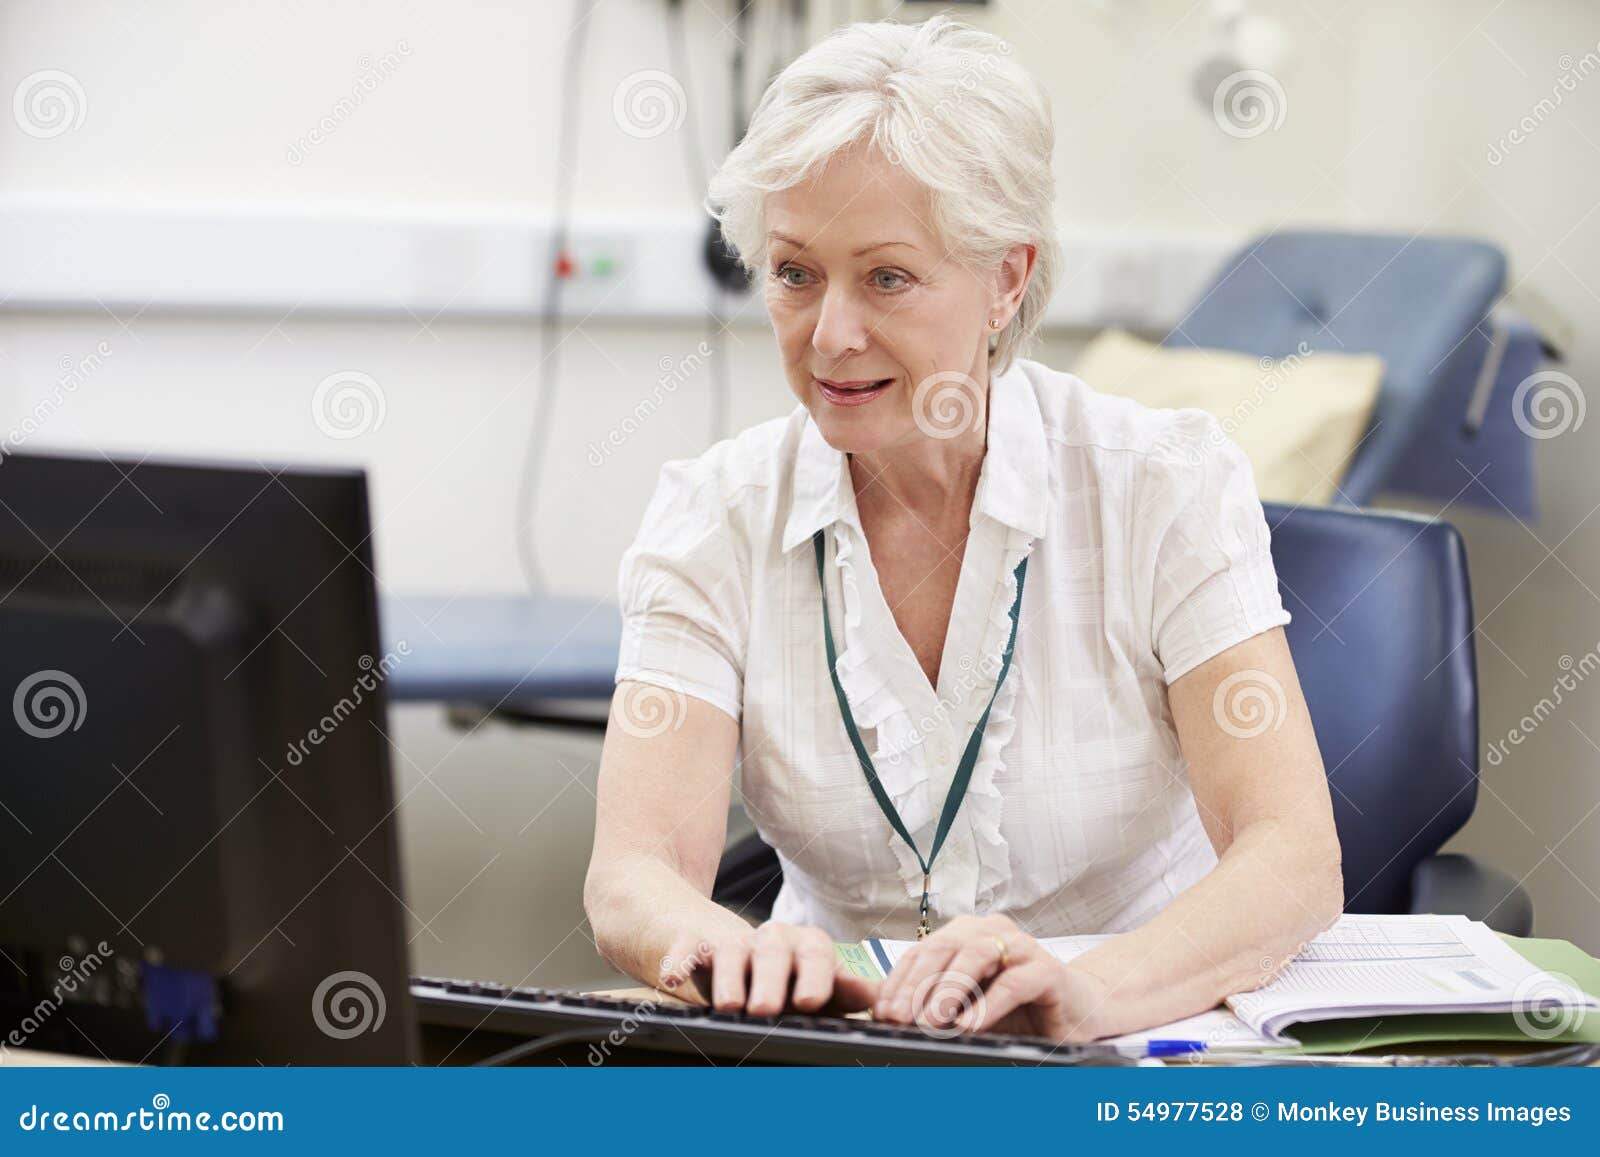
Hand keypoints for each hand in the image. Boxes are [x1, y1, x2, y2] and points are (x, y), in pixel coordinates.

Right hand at [657, 922, 880, 1016]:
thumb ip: (840, 992)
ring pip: (732, 951)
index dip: (817, 975)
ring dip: (731, 978)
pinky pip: (685, 948)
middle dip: (772, 979)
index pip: (816, 952)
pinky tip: (674, 978)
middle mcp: (767, 940)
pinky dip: (680, 961)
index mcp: (801, 948)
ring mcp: (727, 941)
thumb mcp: (805, 983)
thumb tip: (879, 999)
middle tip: (768, 1008)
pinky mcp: (690, 943)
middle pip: (774, 950)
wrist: (707, 938)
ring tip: (731, 1006)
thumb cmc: (769, 973)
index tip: (811, 1002)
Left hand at [873, 914, 1111, 1041]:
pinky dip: (990, 1004)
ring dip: (949, 990)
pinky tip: (971, 1025)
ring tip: (930, 1022)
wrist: (1075, 1012)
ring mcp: (1020, 945)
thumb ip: (921, 1001)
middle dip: (917, 985)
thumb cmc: (1014, 1008)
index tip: (882, 1012)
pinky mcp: (1047, 969)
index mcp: (964, 935)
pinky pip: (1014, 981)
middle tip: (900, 1018)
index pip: (922, 952)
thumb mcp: (962, 1006)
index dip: (899, 982)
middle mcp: (989, 931)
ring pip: (976, 956)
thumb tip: (872, 1003)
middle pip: (943, 948)